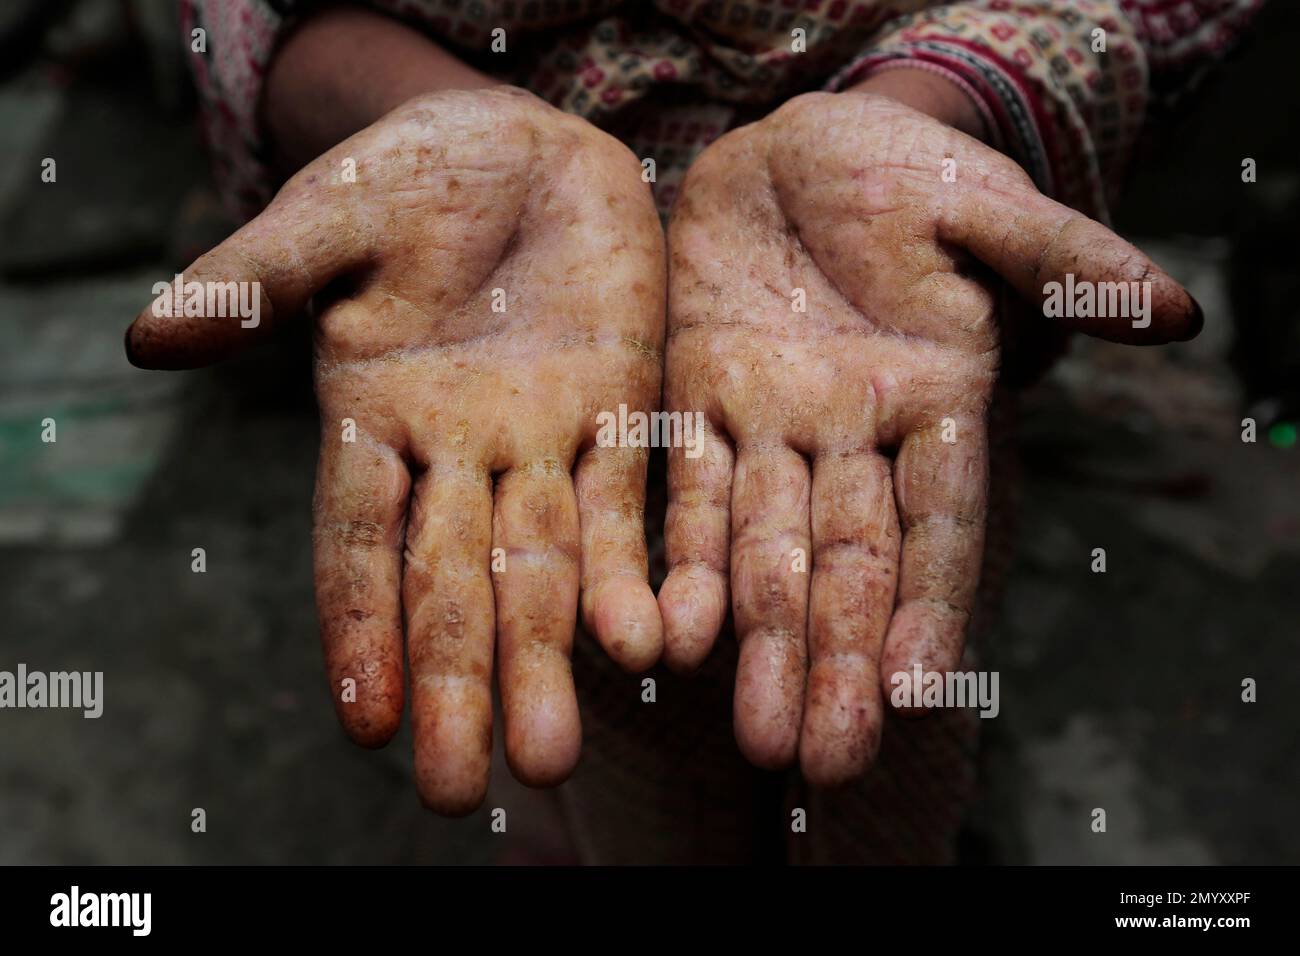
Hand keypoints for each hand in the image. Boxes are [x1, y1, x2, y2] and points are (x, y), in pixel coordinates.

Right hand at [126, 87, 665, 813]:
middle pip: (454, 585)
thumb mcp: (329, 219)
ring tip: (552, 754)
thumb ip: (255, 280)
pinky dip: (644, 570)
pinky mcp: (624, 410)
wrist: (522, 144)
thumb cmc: (409, 178)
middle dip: (456, 682)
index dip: (357, 628)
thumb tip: (146, 338)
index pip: (358, 544)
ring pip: (547, 567)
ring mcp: (546, 442)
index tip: (366, 722)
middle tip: (457, 789)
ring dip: (551, 658)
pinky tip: (657, 641)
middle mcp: (459, 457)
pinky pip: (638, 501)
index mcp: (374, 422)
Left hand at [659, 91, 1198, 784]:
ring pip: (764, 551)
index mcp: (934, 405)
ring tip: (756, 740)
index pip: (938, 523)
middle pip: (847, 565)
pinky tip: (670, 637)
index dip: (929, 603)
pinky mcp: (695, 401)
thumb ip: (1065, 259)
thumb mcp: (983, 206)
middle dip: (836, 661)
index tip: (917, 688)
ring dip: (758, 644)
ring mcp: (771, 427)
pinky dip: (680, 563)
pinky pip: (687, 493)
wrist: (788, 145)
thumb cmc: (899, 169)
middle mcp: (853, 439)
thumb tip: (1179, 318)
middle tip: (822, 760)